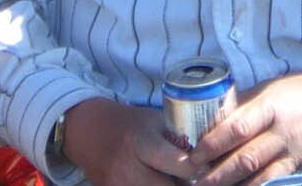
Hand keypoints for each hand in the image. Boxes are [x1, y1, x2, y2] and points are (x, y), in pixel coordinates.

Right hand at [61, 97, 199, 185]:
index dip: (198, 168)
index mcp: (142, 143)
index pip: (179, 165)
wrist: (89, 132)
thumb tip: (212, 151)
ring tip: (178, 179)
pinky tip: (162, 181)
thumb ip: (180, 138)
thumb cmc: (129, 124)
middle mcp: (127, 169)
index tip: (208, 166)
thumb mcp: (155, 121)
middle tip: (198, 178)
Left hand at [189, 71, 301, 185]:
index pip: (238, 128)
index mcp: (272, 106)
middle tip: (194, 180)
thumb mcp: (270, 90)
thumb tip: (207, 119)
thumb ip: (242, 105)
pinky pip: (274, 182)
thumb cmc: (299, 92)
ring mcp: (293, 152)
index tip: (194, 154)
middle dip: (217, 173)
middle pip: (246, 157)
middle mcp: (282, 131)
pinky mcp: (300, 167)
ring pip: (259, 176)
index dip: (213, 143)